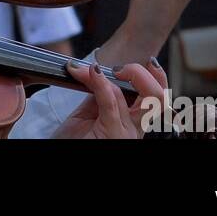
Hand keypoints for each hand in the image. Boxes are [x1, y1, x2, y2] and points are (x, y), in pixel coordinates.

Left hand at [54, 60, 168, 138]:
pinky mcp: (112, 133)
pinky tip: (91, 73)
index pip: (158, 97)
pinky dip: (101, 83)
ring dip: (120, 75)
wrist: (57, 152)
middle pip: (159, 97)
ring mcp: (126, 132)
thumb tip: (99, 70)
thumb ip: (100, 93)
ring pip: (144, 98)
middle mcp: (135, 128)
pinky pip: (111, 102)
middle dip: (144, 74)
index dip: (158, 77)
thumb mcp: (90, 111)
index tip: (149, 62)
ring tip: (95, 69)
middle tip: (121, 68)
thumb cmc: (74, 139)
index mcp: (134, 122)